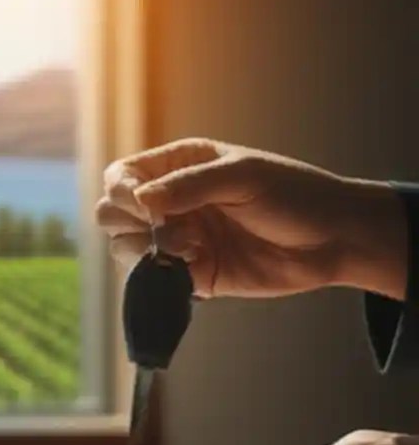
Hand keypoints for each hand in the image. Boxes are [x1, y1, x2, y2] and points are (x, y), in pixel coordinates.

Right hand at [98, 138, 407, 299]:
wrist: (333, 241)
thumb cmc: (294, 195)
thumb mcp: (243, 176)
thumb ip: (189, 186)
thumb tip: (141, 199)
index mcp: (178, 166)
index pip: (121, 176)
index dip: (122, 191)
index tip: (146, 205)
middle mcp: (170, 202)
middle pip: (111, 214)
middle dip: (128, 223)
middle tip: (164, 228)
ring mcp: (177, 238)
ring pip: (124, 249)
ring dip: (148, 251)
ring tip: (190, 248)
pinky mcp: (189, 273)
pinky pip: (154, 278)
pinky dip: (165, 276)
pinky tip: (198, 266)